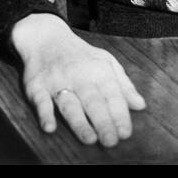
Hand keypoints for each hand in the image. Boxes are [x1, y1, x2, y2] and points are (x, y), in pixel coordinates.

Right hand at [10, 13, 145, 146]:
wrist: (45, 36)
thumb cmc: (80, 55)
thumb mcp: (106, 62)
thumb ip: (124, 85)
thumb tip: (141, 106)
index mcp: (98, 70)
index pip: (112, 95)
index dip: (119, 115)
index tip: (125, 133)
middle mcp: (78, 75)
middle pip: (92, 101)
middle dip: (103, 122)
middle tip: (111, 141)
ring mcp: (57, 80)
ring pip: (69, 104)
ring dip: (79, 122)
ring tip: (90, 139)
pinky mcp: (37, 85)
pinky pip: (40, 100)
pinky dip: (44, 114)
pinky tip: (49, 127)